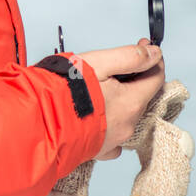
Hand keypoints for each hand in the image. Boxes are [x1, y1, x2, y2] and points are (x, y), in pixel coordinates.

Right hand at [71, 38, 163, 160]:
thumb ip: (130, 57)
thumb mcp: (99, 63)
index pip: (156, 79)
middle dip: (136, 76)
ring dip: (121, 97)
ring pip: (127, 114)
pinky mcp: (99, 150)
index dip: (153, 59)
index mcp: (131, 103)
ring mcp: (114, 140)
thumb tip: (154, 54)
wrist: (38, 122)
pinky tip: (99, 112)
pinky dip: (110, 121)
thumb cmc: (63, 92)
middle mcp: (127, 125)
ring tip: (101, 84)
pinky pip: (114, 134)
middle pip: (142, 96)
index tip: (144, 46)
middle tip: (120, 61)